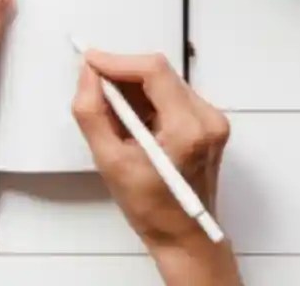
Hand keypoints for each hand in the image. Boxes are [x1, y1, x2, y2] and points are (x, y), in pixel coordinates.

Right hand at [72, 51, 239, 284]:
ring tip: (110, 111)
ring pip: (164, 82)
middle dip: (123, 74)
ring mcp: (212, 120)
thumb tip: (87, 75)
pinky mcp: (209, 124)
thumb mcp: (109, 162)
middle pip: (160, 73)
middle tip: (93, 87)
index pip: (153, 71)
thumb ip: (92, 114)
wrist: (185, 237)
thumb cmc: (150, 209)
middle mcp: (208, 118)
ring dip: (134, 88)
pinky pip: (172, 96)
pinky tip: (131, 121)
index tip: (89, 62)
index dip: (117, 61)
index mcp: (189, 129)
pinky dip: (147, 100)